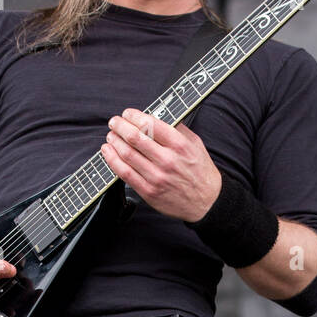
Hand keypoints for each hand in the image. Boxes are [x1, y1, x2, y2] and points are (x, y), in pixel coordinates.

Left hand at [100, 109, 221, 221]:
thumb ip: (177, 129)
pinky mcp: (149, 191)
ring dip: (114, 142)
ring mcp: (157, 177)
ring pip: (127, 155)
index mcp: (179, 145)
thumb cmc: (200, 172)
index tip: (127, 113)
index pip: (150, 124)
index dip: (133, 116)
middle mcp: (167, 160)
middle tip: (114, 122)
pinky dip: (113, 160)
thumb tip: (156, 115)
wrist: (207, 202)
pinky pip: (125, 174)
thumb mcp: (195, 144)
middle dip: (120, 126)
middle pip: (134, 138)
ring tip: (111, 136)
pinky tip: (108, 152)